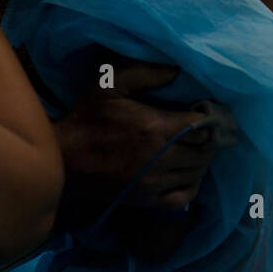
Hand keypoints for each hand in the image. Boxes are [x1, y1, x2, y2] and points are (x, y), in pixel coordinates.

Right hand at [54, 61, 227, 210]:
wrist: (62, 161)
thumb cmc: (86, 120)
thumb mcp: (108, 85)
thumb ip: (144, 73)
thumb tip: (176, 71)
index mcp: (155, 128)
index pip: (202, 126)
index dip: (209, 119)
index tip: (206, 113)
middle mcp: (161, 158)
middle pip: (204, 151)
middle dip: (208, 140)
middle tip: (203, 132)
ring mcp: (155, 182)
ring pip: (198, 173)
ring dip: (202, 161)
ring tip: (195, 150)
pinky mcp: (148, 200)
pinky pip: (184, 197)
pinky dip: (192, 185)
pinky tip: (186, 173)